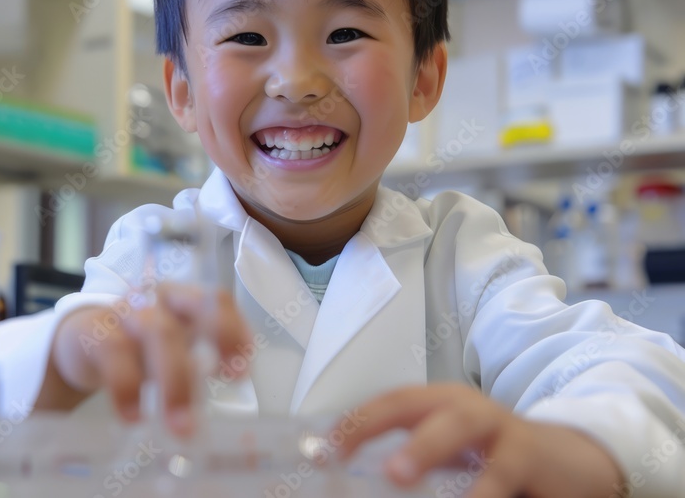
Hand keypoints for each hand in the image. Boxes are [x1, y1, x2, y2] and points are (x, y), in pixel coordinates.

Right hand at [43, 282, 251, 435]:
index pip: (216, 302)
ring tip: (180, 426)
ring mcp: (128, 310)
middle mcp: (160, 299)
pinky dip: (126, 386)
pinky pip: (114, 351)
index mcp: (185, 301)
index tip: (240, 374)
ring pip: (157, 332)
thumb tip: (228, 422)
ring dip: (175, 381)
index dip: (233, 332)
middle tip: (218, 404)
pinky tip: (133, 416)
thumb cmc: (139, 351)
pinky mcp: (95, 330)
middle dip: (218, 358)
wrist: (80, 340)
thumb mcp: (171, 355)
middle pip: (193, 313)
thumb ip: (198, 371)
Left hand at [334, 383, 623, 496]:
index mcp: (437, 403)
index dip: (356, 423)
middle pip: (425, 412)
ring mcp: (502, 431)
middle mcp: (467, 409)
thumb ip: (410, 464)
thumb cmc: (496, 460)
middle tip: (375, 466)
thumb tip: (344, 482)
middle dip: (395, 433)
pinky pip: (504, 476)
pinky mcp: (531, 458)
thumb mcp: (448, 455)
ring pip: (467, 439)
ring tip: (408, 480)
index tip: (322, 451)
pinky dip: (485, 494)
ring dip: (437, 458)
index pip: (389, 404)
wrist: (570, 462)